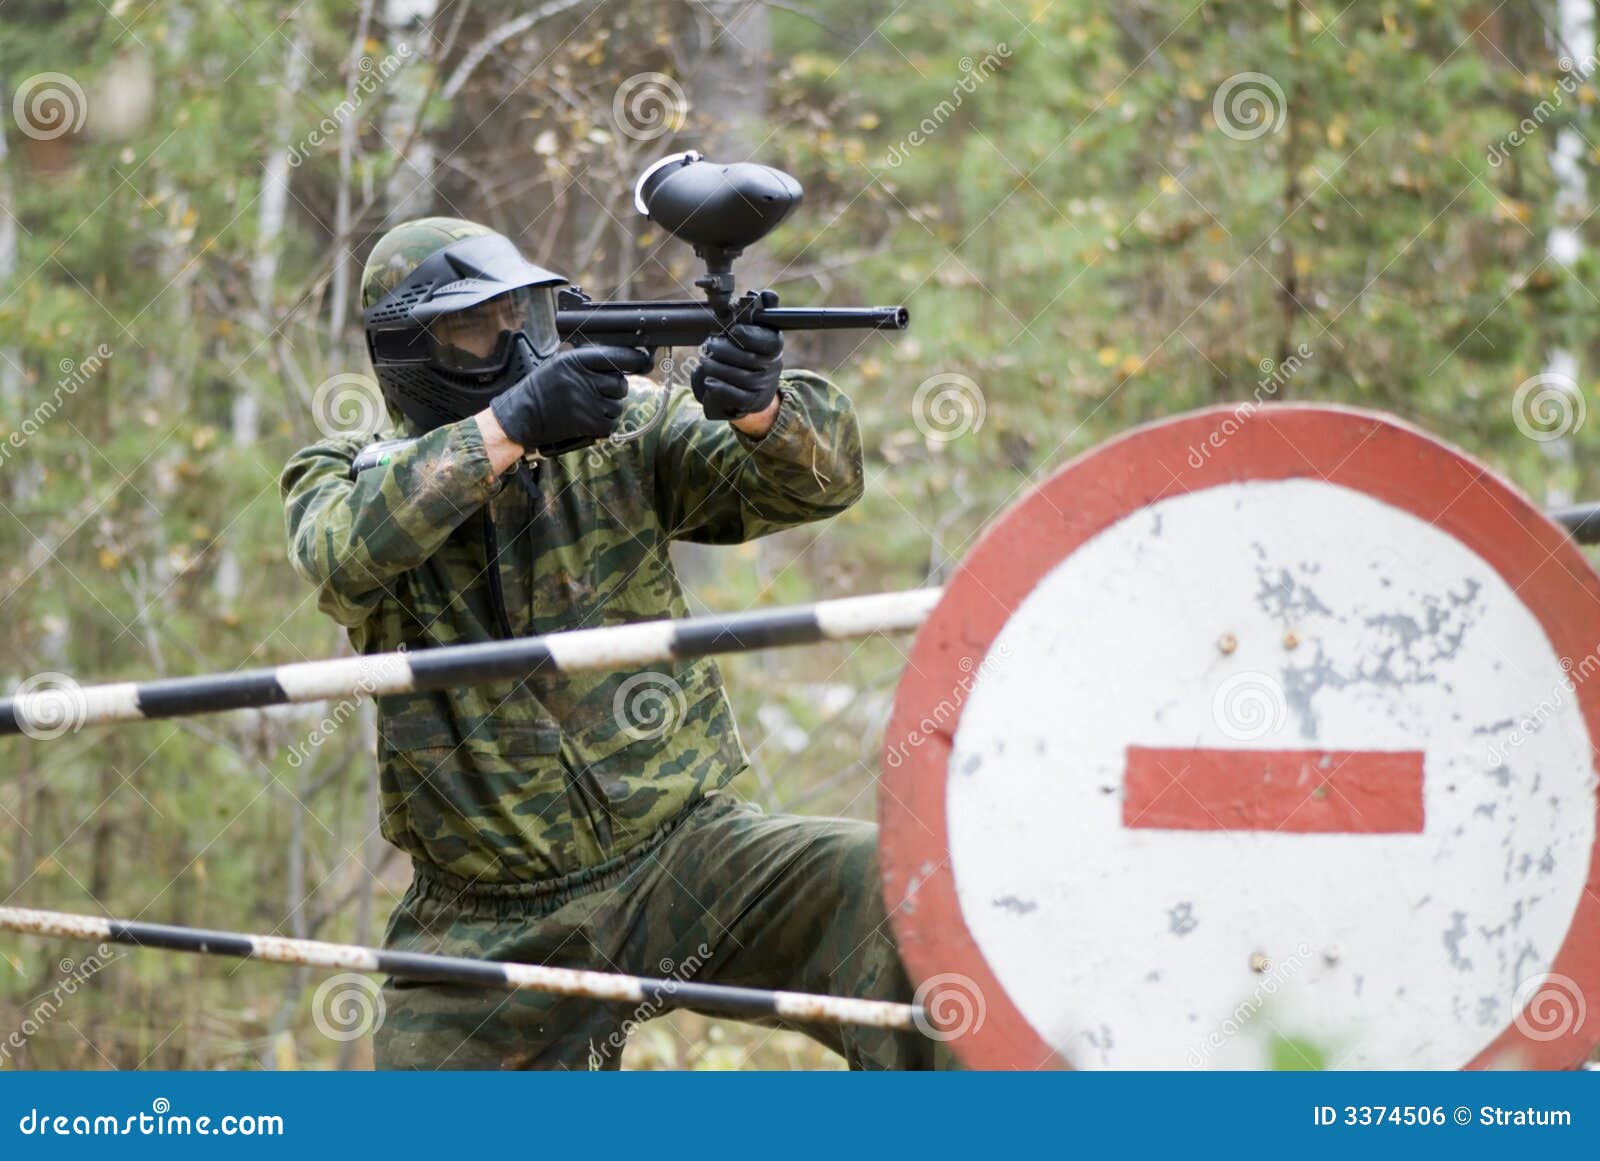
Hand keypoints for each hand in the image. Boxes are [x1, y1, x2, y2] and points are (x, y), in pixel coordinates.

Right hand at [489, 345, 651, 452]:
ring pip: (617, 405)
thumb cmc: (541, 389)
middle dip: (616, 388)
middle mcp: (583, 380)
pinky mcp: (586, 423)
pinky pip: (611, 424)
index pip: (616, 356)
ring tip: (589, 407)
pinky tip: (590, 420)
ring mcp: (586, 402)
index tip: (644, 361)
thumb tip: (620, 361)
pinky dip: (605, 425)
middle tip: (601, 392)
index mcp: (576, 361)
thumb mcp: (560, 364)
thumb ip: (587, 361)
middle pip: (620, 383)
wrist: (521, 416)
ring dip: (609, 408)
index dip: (635, 360)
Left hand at [691, 294, 783, 420]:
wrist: (755, 391)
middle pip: (748, 358)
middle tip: (709, 345)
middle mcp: (772, 367)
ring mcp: (762, 386)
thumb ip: (761, 312)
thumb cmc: (752, 354)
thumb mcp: (758, 333)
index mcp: (774, 346)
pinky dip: (718, 387)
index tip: (733, 332)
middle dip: (723, 350)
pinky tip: (709, 380)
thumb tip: (766, 294)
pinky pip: (734, 396)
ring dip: (715, 367)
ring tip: (705, 361)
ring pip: (737, 376)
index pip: (768, 340)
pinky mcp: (751, 402)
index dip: (749, 335)